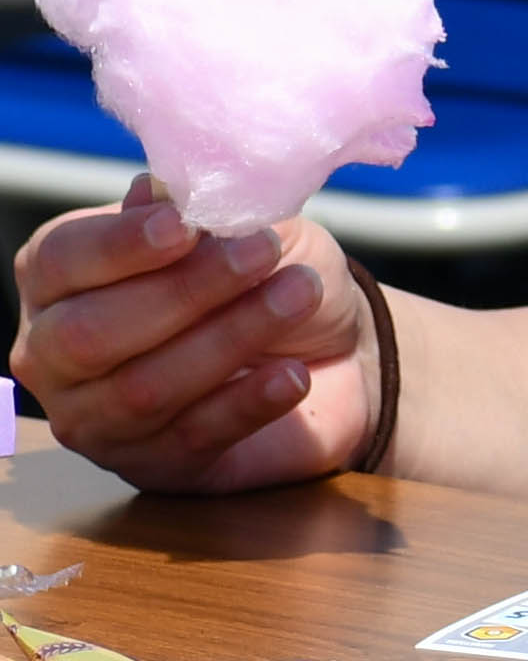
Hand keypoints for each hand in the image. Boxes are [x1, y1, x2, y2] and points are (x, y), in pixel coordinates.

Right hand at [10, 177, 371, 493]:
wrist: (337, 347)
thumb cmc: (269, 272)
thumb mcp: (247, 223)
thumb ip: (201, 210)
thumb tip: (156, 194)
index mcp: (59, 277)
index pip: (59, 261)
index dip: (119, 245)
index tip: (185, 225)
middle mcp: (57, 354)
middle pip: (90, 334)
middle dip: (183, 291)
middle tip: (262, 253)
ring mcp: (97, 419)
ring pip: (143, 389)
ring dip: (230, 337)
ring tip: (297, 296)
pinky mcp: (155, 465)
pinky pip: (193, 436)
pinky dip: (248, 402)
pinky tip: (292, 375)